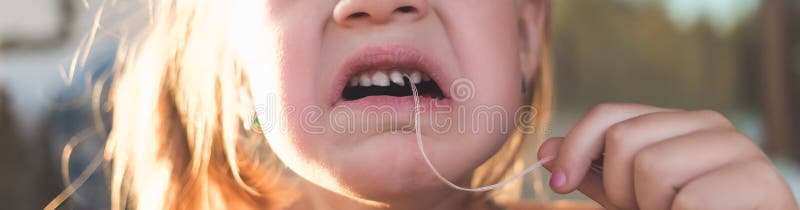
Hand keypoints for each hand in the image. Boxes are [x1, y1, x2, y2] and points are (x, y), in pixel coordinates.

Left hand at [538, 103, 797, 209]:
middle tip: (648, 209)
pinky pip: (689, 200)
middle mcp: (708, 123)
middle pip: (624, 140)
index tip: (559, 184)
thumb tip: (546, 150)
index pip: (609, 116)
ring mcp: (738, 147)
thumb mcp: (632, 197)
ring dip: (654, 208)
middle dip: (621, 189)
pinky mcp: (760, 180)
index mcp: (677, 122)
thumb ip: (595, 173)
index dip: (574, 148)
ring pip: (652, 168)